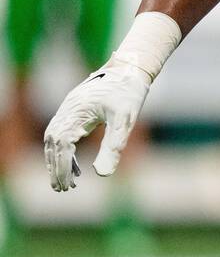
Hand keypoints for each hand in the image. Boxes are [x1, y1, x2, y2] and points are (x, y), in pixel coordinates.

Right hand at [44, 61, 151, 190]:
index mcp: (77, 112)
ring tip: (67, 182)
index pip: (61, 144)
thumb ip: (114, 146)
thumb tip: (102, 175)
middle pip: (53, 143)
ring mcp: (68, 108)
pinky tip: (75, 164)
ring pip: (54, 138)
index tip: (67, 185)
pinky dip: (63, 150)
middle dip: (55, 167)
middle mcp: (67, 110)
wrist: (129, 67)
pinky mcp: (74, 108)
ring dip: (57, 160)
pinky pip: (61, 132)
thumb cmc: (128, 92)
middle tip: (63, 189)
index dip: (61, 166)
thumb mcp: (125, 120)